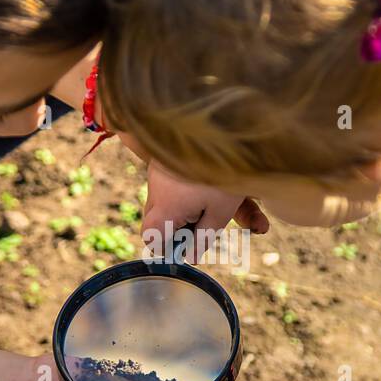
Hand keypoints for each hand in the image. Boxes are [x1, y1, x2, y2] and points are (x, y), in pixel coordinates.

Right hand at [143, 160, 268, 258]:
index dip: (165, 247)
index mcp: (166, 207)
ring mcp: (159, 170)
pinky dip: (192, 190)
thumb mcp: (220, 212)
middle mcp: (157, 189)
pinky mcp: (166, 156)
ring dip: (193, 208)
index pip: (150, 237)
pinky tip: (219, 189)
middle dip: (180, 227)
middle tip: (205, 227)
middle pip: (158, 219)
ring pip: (170, 199)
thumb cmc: (224, 172)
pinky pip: (175, 183)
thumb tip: (190, 257)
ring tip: (230, 209)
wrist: (224, 123)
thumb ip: (203, 237)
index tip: (186, 247)